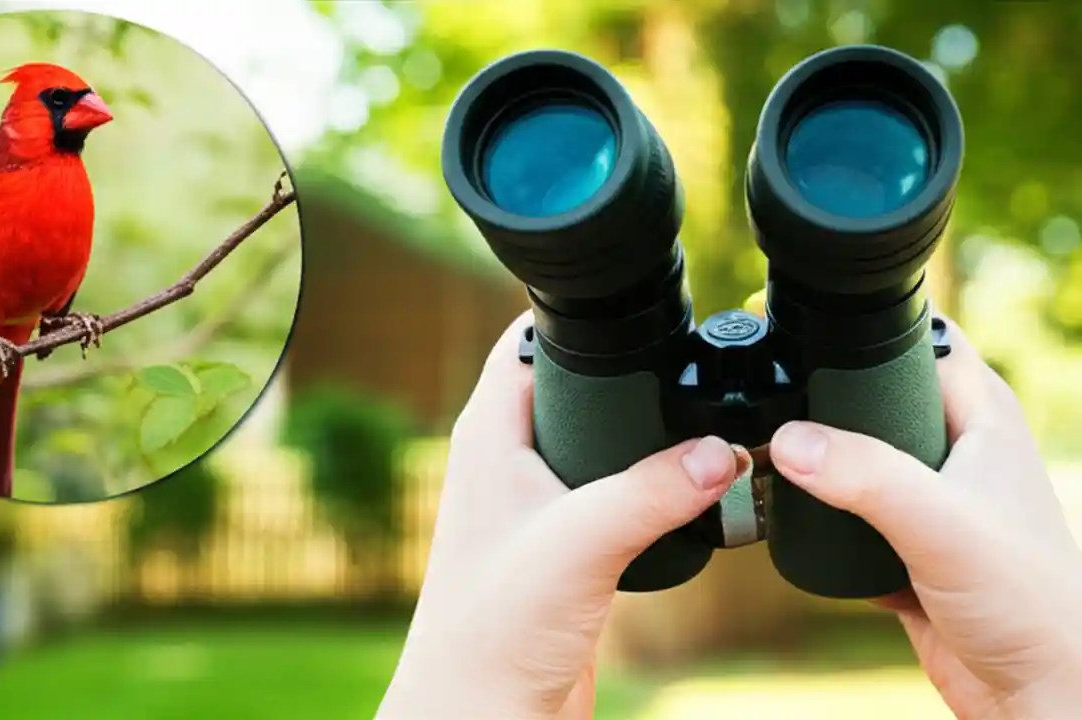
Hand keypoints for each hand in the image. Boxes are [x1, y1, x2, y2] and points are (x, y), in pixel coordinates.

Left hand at [377, 312, 740, 719]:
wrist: (486, 711)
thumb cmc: (496, 626)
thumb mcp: (581, 541)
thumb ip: (653, 491)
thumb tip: (724, 450)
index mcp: (490, 433)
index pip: (525, 343)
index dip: (569, 316)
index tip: (636, 303)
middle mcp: (509, 460)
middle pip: (573, 389)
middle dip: (628, 374)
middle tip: (694, 360)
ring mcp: (538, 505)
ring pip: (599, 445)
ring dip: (647, 436)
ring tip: (710, 421)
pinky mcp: (568, 548)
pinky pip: (615, 496)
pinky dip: (653, 486)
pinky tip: (693, 491)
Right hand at [769, 317, 1081, 718]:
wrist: (1036, 694)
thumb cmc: (1028, 602)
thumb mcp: (941, 524)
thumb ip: (866, 476)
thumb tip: (788, 440)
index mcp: (982, 417)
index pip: (924, 341)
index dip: (869, 332)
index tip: (802, 332)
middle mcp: (956, 449)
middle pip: (876, 398)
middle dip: (824, 400)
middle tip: (769, 403)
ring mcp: (930, 500)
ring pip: (857, 458)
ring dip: (816, 463)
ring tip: (766, 459)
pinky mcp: (907, 548)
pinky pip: (847, 517)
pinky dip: (818, 519)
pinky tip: (789, 522)